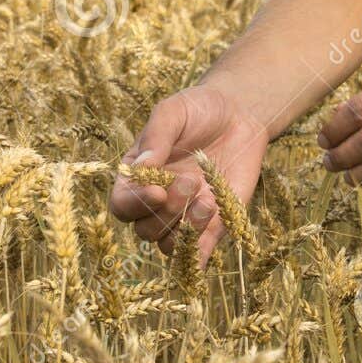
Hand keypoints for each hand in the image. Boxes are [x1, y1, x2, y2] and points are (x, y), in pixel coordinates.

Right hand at [107, 83, 268, 267]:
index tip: (158, 189)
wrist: (240, 115)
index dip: (135, 203)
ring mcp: (183, 216)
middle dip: (167, 211)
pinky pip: (199, 253)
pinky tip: (214, 227)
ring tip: (208, 201)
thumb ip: (157, 136)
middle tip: (190, 181)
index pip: (122, 204)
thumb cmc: (199, 109)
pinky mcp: (212, 225)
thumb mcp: (174, 111)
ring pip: (169, 245)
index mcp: (138, 176)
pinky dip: (202, 251)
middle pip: (145, 229)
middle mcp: (156, 201)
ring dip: (186, 232)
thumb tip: (142, 167)